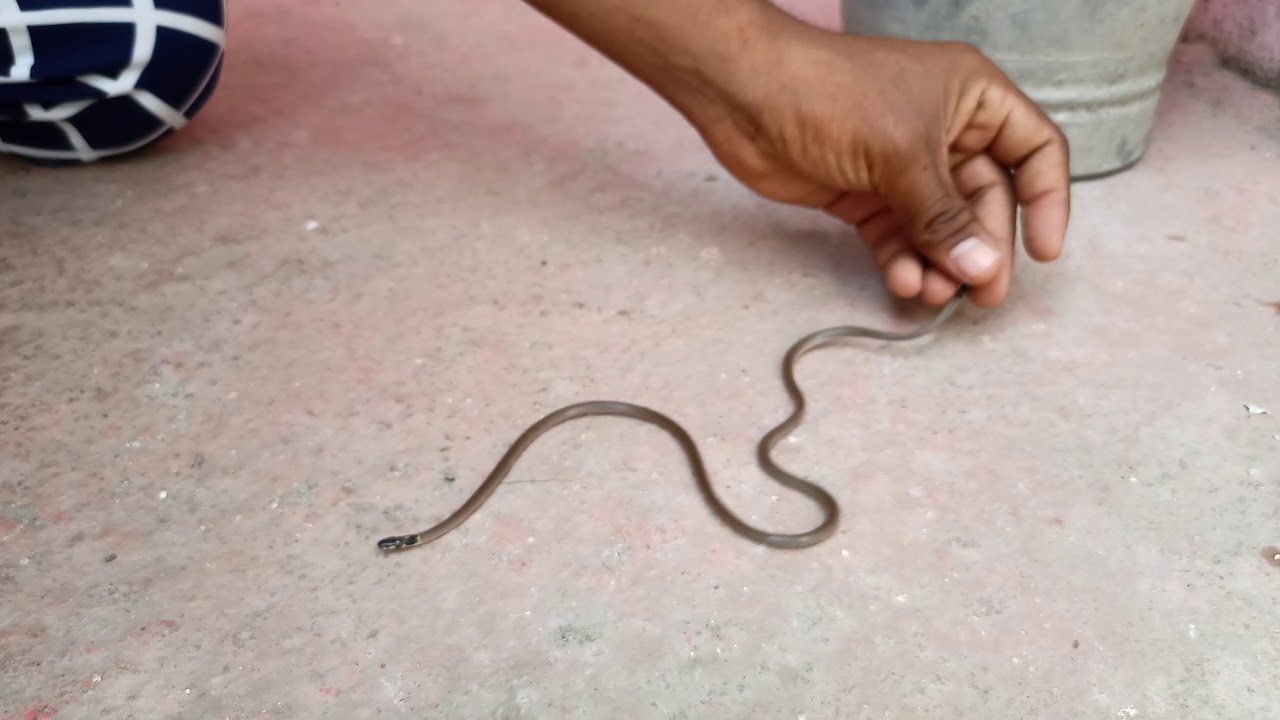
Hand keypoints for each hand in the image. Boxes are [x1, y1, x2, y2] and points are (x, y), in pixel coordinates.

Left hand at [687, 28, 1070, 307]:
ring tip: (934, 293)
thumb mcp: (902, 154)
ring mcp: (901, 165)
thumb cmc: (830, 94)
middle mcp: (943, 130)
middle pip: (985, 200)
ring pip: (940, 227)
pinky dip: (904, 260)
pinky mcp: (864, 194)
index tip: (1044, 252)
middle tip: (981, 295)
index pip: (1032, 150)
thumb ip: (945, 217)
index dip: (1046, 200)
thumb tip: (984, 268)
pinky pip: (899, 236)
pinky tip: (904, 281)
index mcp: (972, 97)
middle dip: (982, 249)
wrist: (745, 96)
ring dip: (942, 263)